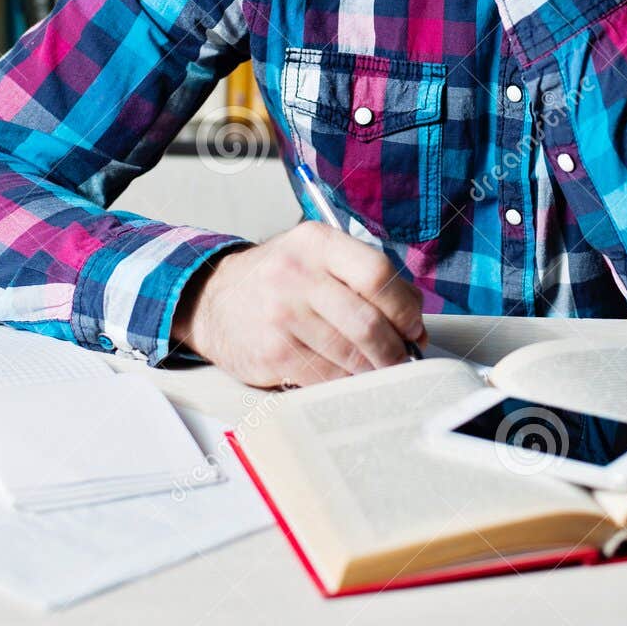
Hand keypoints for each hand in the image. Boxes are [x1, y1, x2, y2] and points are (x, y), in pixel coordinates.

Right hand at [170, 221, 427, 386]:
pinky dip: (346, 383)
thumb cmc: (278, 280)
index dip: (405, 307)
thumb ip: (363, 277)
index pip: (377, 273)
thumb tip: (413, 322)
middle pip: (367, 321)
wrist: (213, 301)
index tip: (413, 327)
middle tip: (404, 360)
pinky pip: (326, 376)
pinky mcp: (273, 352)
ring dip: (375, 370)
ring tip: (381, 371)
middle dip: (395, 349)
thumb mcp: (316, 257)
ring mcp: (281, 315)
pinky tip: (349, 379)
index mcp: (317, 243)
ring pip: (350, 355)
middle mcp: (296, 275)